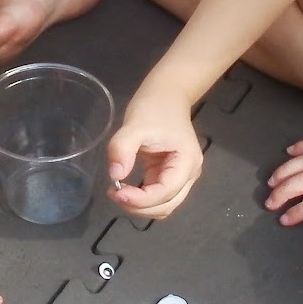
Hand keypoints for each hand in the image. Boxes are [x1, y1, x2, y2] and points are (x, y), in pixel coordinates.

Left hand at [107, 91, 202, 219]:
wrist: (166, 96)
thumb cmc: (154, 108)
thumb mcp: (134, 126)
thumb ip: (122, 149)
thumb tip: (115, 176)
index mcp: (186, 162)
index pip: (165, 193)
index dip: (141, 200)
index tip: (116, 192)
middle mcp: (188, 174)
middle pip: (166, 206)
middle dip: (139, 206)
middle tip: (113, 193)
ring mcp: (181, 177)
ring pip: (163, 206)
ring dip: (140, 206)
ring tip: (118, 192)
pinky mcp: (169, 176)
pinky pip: (157, 197)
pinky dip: (141, 199)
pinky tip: (125, 189)